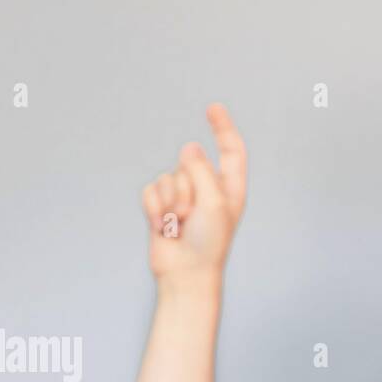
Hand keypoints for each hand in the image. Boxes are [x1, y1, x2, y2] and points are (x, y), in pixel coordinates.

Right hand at [142, 103, 246, 281]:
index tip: (213, 107)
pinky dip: (155, 208)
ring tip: (179, 225)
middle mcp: (207, 190)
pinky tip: (163, 228)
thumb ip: (202, 170)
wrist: (185, 274)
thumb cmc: (208, 243)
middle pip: (189, 163)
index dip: (223, 128)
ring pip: (168, 176)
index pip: (230, 151)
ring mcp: (183, 197)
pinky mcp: (162, 206)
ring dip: (170, 202)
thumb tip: (190, 147)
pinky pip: (151, 189)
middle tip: (192, 217)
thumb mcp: (214, 202)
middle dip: (186, 188)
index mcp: (230, 189)